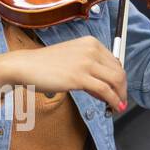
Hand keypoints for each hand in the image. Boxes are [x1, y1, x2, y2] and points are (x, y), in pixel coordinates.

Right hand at [0, 35, 128, 111]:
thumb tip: (104, 88)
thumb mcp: (72, 59)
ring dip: (120, 96)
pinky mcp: (79, 77)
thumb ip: (90, 69)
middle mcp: (91, 50)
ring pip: (116, 81)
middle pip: (119, 71)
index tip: (118, 90)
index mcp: (91, 43)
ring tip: (118, 106)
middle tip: (120, 101)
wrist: (26, 65)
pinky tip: (113, 107)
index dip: (120, 79)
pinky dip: (113, 100)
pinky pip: (105, 90)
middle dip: (122, 89)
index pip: (115, 62)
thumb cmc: (45, 64)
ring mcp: (86, 63)